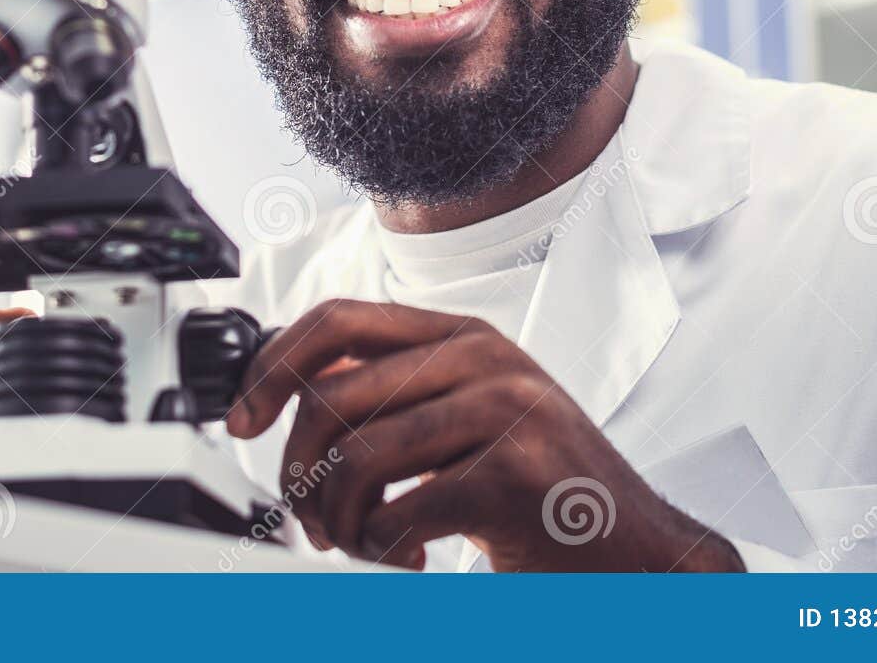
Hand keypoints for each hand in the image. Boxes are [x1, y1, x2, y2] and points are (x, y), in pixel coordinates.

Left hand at [226, 299, 742, 571]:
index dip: (273, 364)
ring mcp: (504, 410)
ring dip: (339, 520)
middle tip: (314, 520)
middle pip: (333, 397)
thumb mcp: (467, 415)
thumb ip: (398, 391)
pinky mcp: (514, 472)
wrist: (634, 548)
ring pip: (358, 457)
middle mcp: (482, 358)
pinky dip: (385, 549)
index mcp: (462, 335)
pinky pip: (401, 510)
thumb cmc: (539, 486)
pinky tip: (411, 558)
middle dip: (301, 474)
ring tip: (362, 544)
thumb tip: (292, 391)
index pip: (339, 319)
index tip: (242, 417)